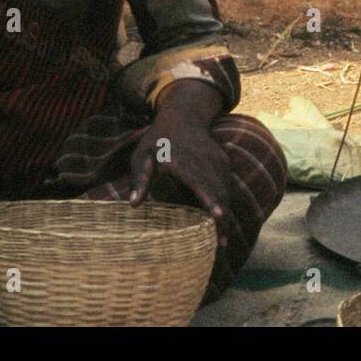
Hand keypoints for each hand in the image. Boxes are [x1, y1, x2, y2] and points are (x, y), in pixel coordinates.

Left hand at [129, 89, 231, 245]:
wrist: (184, 115)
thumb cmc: (158, 139)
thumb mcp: (142, 155)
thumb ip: (140, 178)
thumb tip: (134, 204)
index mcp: (183, 160)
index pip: (200, 182)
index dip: (211, 200)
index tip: (219, 215)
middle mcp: (205, 161)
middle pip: (218, 192)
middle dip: (222, 219)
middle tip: (221, 245)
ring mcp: (218, 161)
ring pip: (226, 191)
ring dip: (226, 214)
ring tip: (223, 240)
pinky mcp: (224, 163)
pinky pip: (227, 186)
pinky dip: (225, 203)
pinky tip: (222, 220)